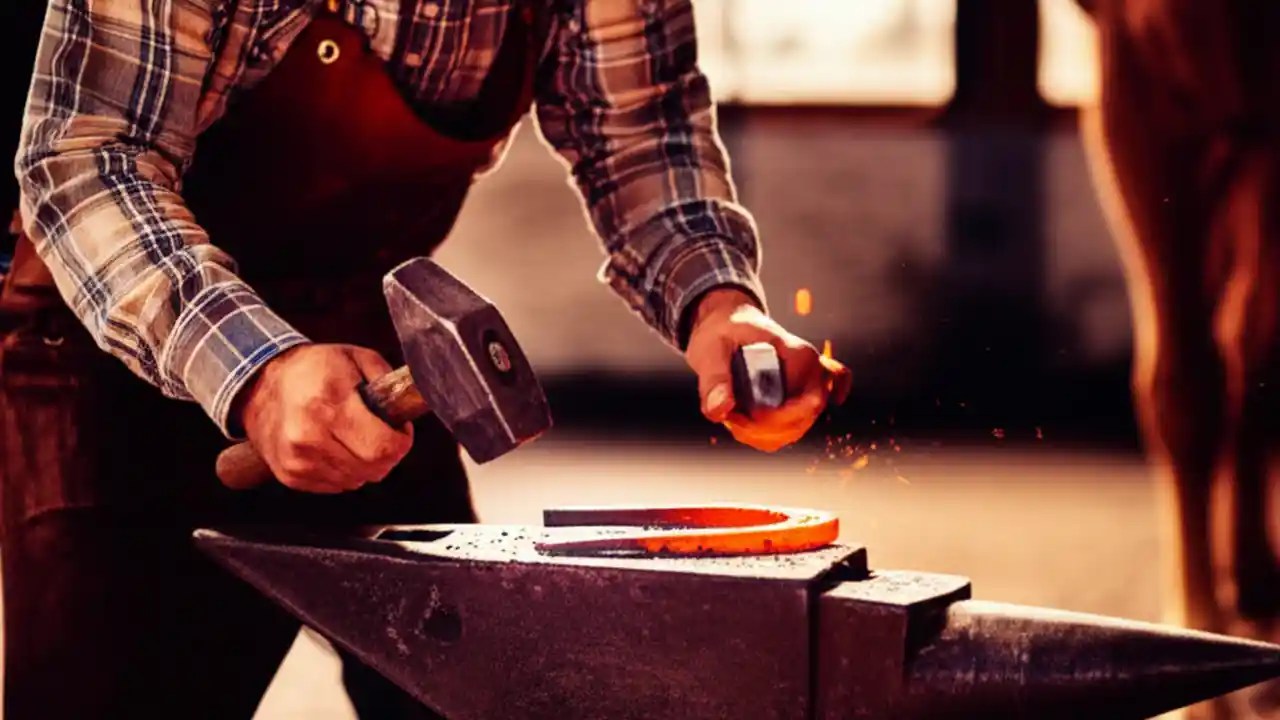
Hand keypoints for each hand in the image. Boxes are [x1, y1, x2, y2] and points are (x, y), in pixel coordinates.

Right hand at [234, 344, 412, 492]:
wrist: (258, 384)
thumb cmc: (313, 369)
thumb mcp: (356, 357)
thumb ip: (389, 383)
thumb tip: (410, 406)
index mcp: (329, 403)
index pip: (384, 447)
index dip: (401, 441)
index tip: (398, 428)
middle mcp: (310, 436)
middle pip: (374, 468)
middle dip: (387, 453)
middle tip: (379, 432)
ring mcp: (298, 460)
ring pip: (358, 481)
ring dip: (364, 462)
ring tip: (352, 435)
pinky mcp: (291, 476)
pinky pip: (338, 486)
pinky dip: (344, 470)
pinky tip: (334, 446)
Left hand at [685, 289, 851, 451]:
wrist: (728, 326)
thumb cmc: (724, 331)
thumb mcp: (712, 348)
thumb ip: (716, 377)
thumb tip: (719, 409)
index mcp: (799, 355)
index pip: (809, 402)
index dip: (775, 418)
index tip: (740, 415)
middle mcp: (811, 373)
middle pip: (803, 420)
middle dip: (763, 429)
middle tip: (731, 416)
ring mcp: (806, 389)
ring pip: (795, 430)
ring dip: (760, 434)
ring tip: (733, 414)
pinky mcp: (796, 402)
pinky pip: (791, 430)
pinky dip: (765, 436)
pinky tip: (744, 422)